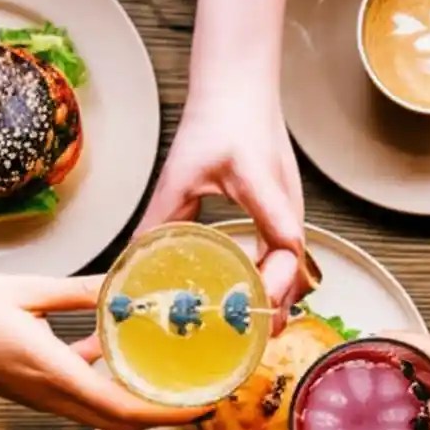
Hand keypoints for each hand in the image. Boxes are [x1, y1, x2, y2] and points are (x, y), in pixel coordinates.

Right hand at [0, 273, 207, 429]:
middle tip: (200, 391)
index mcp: (53, 374)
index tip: (204, 404)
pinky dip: (111, 385)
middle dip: (166, 415)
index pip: (125, 409)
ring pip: (104, 414)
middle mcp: (52, 396)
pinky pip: (83, 397)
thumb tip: (124, 286)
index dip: (170, 413)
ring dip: (141, 402)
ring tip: (172, 373)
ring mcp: (42, 398)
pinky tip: (117, 348)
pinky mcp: (33, 390)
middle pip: (121, 423)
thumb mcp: (26, 290)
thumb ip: (79, 291)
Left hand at [139, 87, 312, 327]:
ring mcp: (291, 207)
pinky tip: (255, 292)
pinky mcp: (286, 207)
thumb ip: (159, 218)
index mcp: (265, 191)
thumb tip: (133, 260)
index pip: (285, 245)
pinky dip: (277, 277)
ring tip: (255, 329)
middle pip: (296, 268)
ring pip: (296, 263)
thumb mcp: (179, 174)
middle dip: (277, 306)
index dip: (274, 282)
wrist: (241, 87)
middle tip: (253, 342)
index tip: (255, 308)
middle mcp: (287, 204)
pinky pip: (289, 252)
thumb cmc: (217, 122)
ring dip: (279, 295)